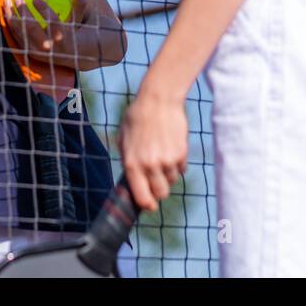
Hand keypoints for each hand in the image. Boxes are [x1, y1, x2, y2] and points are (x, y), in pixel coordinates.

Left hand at [3, 0, 82, 63]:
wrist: (70, 55)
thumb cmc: (74, 32)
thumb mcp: (79, 20)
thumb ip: (78, 5)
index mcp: (62, 38)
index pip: (53, 23)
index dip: (44, 10)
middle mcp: (49, 47)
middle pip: (33, 28)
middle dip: (24, 12)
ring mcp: (37, 51)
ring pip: (21, 33)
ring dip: (12, 16)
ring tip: (8, 1)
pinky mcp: (28, 52)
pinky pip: (17, 36)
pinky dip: (11, 24)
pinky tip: (7, 11)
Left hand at [117, 88, 188, 212]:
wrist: (158, 100)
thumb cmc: (137, 118)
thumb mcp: (123, 138)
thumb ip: (127, 160)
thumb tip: (131, 180)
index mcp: (131, 163)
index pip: (141, 196)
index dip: (147, 204)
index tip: (150, 206)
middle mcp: (149, 165)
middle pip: (161, 193)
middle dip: (160, 190)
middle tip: (157, 180)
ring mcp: (167, 160)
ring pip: (172, 180)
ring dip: (168, 174)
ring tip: (163, 155)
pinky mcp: (181, 153)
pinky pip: (182, 169)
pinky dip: (178, 164)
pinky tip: (171, 148)